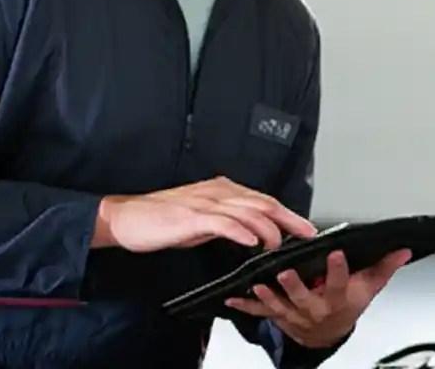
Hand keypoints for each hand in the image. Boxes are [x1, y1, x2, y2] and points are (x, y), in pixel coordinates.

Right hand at [92, 176, 316, 251]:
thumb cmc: (162, 219)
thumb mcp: (202, 220)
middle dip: (289, 218)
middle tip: (307, 233)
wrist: (127, 217)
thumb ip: (226, 222)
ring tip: (281, 243)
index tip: (305, 228)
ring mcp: (205, 203)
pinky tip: (251, 242)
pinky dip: (240, 231)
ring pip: (247, 210)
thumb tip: (250, 234)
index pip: (263, 200)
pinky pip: (221, 222)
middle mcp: (217, 192)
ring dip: (268, 227)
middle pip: (262, 203)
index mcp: (222, 190)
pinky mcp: (190, 217)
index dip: (287, 214)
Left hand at [225, 248, 412, 348]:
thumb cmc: (346, 306)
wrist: (328, 334)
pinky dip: (246, 306)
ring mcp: (294, 313)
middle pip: (304, 297)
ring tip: (259, 285)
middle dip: (295, 286)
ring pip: (280, 306)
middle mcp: (314, 307)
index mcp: (337, 298)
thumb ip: (383, 267)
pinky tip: (233, 298)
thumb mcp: (367, 288)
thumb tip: (402, 250)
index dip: (339, 269)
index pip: (340, 282)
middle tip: (286, 272)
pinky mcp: (278, 316)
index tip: (337, 253)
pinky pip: (260, 312)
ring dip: (268, 296)